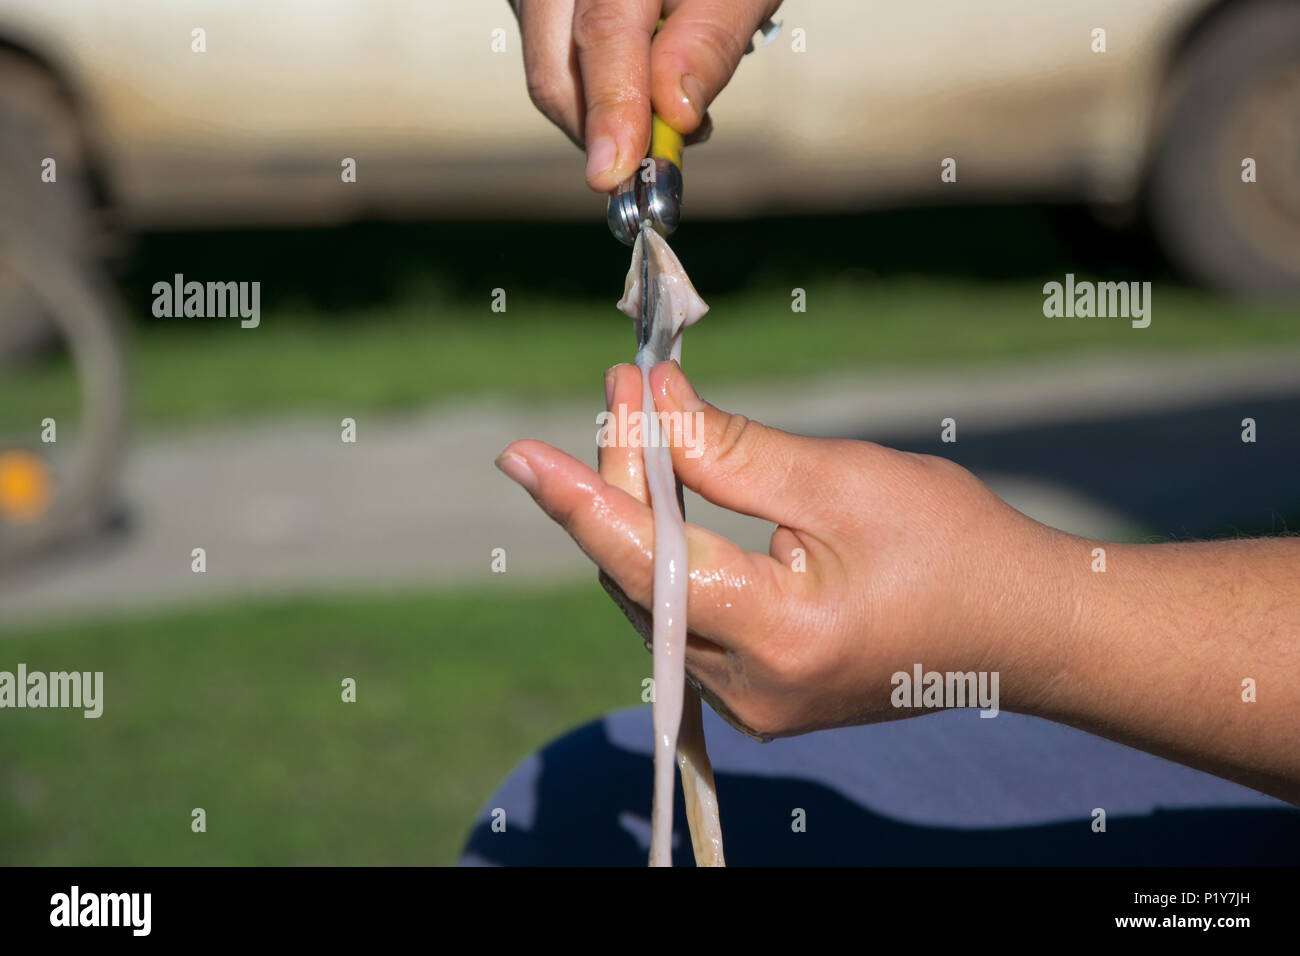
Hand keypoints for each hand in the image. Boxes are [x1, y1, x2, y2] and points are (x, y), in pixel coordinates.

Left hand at [495, 361, 1068, 737]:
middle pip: (642, 577)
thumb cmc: (956, 546)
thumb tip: (652, 408)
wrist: (1026, 629)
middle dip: (621, 483)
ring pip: (656, 599)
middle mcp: (751, 689)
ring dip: (641, 515)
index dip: (579, 499)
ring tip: (646, 426)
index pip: (646, 560)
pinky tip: (672, 494)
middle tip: (625, 392)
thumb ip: (732, 453)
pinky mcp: (761, 697)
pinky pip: (686, 619)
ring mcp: (754, 705)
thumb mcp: (840, 482)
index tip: (518, 453)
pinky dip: (673, 554)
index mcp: (778, 635)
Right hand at [510, 0, 782, 190]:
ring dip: (606, 116)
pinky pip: (553, 67)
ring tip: (670, 105)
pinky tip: (642, 82)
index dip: (611, 109)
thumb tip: (675, 115)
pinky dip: (597, 93)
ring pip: (551, 79)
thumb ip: (709, 41)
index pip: (603, 33)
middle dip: (606, 132)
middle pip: (554, 74)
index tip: (616, 171)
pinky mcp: (535, 10)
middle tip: (666, 154)